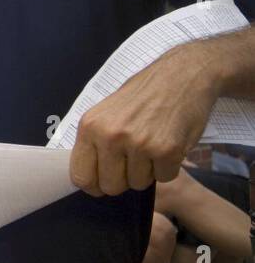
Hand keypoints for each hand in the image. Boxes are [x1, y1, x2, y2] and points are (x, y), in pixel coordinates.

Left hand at [70, 46, 216, 195]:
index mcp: (90, 127)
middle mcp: (111, 136)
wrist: (181, 76)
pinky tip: (168, 145)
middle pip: (111, 186)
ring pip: (138, 184)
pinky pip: (164, 177)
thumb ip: (94, 142)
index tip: (101, 184)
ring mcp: (139, 144)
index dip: (93, 186)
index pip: (81, 176)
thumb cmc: (142, 96)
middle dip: (123, 180)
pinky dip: (168, 167)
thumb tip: (86, 176)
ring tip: (151, 147)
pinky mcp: (167, 150)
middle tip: (132, 162)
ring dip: (147, 172)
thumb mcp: (105, 113)